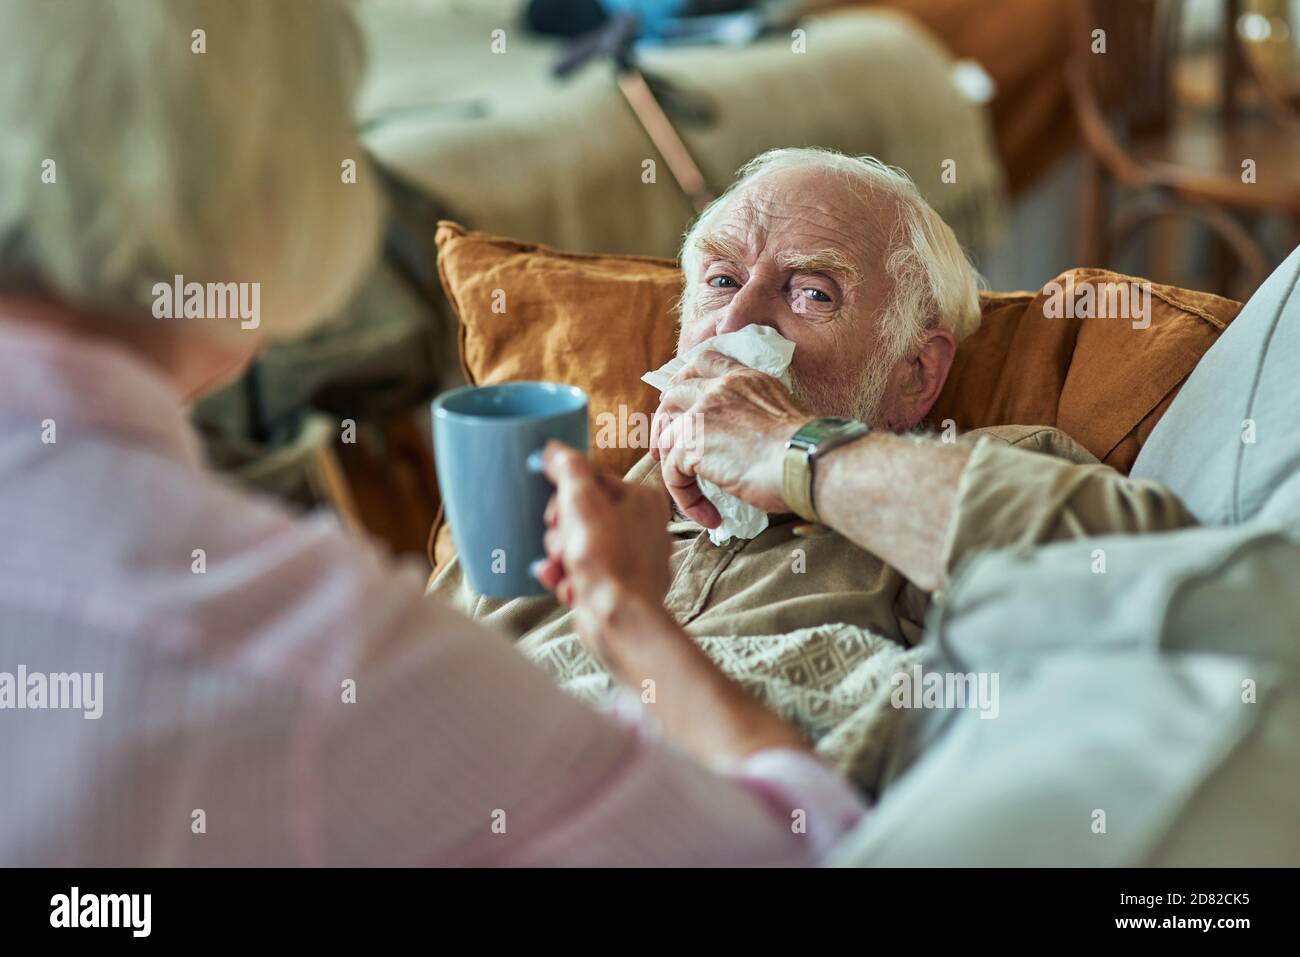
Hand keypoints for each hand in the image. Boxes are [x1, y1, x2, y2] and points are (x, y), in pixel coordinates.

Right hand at [535, 443, 810, 760]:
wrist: (620, 620)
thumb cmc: (608, 559)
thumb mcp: (581, 501)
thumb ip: (568, 468)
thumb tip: (554, 449)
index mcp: (643, 498)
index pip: (590, 480)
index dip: (564, 496)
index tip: (554, 511)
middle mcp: (642, 525)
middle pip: (580, 512)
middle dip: (559, 532)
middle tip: (560, 544)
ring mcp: (630, 557)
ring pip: (576, 543)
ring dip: (559, 556)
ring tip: (562, 569)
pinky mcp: (617, 585)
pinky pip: (581, 571)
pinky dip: (568, 579)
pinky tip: (565, 587)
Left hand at [650, 350, 810, 527]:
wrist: (806, 462)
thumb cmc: (805, 451)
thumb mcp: (781, 414)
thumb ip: (756, 413)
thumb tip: (744, 438)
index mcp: (744, 379)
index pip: (705, 361)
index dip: (685, 381)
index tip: (679, 405)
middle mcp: (720, 388)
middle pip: (674, 393)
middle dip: (664, 421)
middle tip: (665, 451)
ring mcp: (703, 412)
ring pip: (667, 437)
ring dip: (674, 468)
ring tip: (692, 496)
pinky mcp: (692, 443)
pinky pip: (672, 472)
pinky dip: (685, 497)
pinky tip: (709, 515)